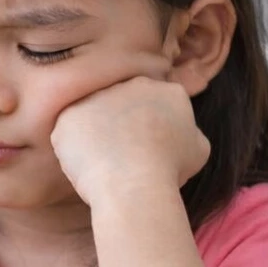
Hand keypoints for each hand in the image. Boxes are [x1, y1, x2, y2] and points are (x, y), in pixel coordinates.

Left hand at [50, 76, 208, 208]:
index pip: (156, 100)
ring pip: (94, 112)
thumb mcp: (198, 149)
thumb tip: (183, 132)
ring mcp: (97, 96)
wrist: (133, 182)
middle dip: (121, 121)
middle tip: (122, 150)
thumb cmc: (169, 171)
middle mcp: (131, 84)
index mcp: (166, 90)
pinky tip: (85, 164)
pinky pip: (70, 130)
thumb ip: (189, 131)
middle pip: (123, 100)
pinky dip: (74, 147)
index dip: (150, 123)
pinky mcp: (69, 115)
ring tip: (103, 161)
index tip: (146, 142)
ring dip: (95, 132)